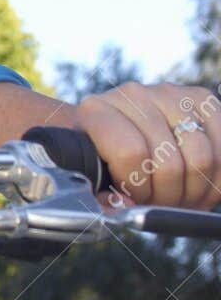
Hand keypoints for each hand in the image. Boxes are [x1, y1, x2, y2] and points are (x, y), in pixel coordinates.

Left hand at [77, 83, 220, 210]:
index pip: (130, 153)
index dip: (139, 186)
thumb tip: (126, 204)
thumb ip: (101, 198)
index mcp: (97, 111)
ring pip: (202, 158)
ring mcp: (170, 94)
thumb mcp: (91, 175)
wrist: (118, 125)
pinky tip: (200, 185)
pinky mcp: (201, 98)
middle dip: (169, 196)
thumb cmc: (102, 155)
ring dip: (195, 190)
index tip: (135, 197)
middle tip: (161, 203)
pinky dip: (217, 178)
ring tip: (180, 196)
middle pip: (170, 162)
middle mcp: (133, 96)